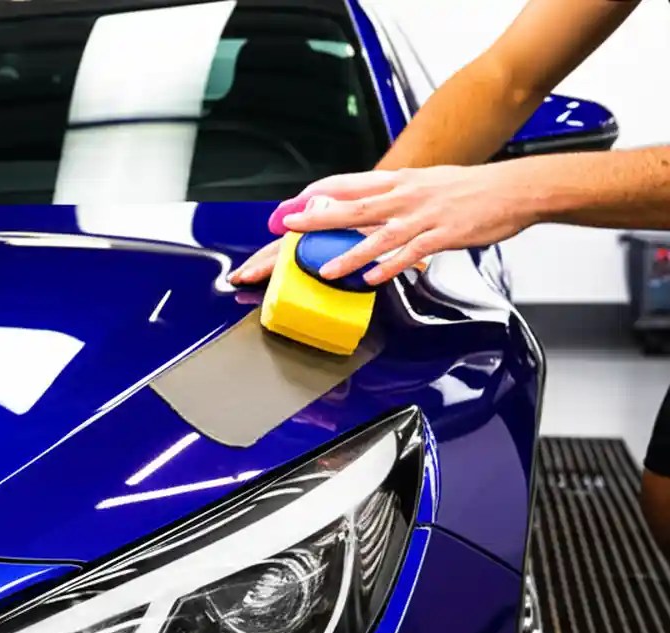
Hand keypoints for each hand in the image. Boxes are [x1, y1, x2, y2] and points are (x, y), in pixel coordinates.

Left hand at [230, 165, 536, 285]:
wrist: (514, 188)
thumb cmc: (470, 188)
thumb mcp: (425, 181)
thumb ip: (394, 192)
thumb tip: (368, 203)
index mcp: (400, 181)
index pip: (349, 182)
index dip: (319, 192)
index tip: (293, 203)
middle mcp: (406, 195)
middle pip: (354, 206)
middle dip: (318, 218)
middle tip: (290, 227)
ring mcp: (423, 215)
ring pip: (379, 235)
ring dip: (349, 253)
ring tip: (325, 269)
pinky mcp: (442, 234)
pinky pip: (411, 253)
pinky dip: (390, 266)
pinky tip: (372, 279)